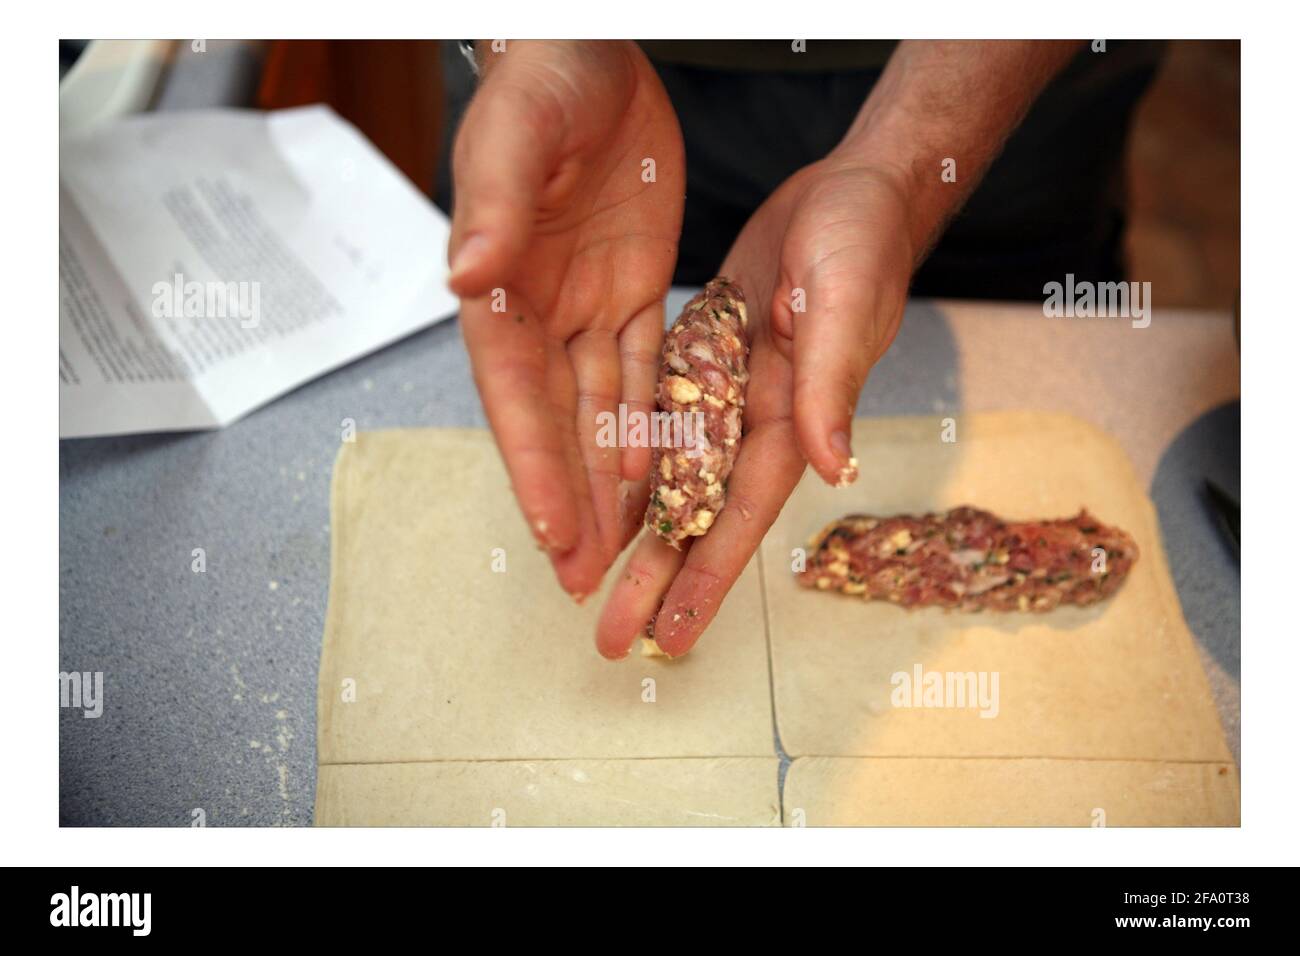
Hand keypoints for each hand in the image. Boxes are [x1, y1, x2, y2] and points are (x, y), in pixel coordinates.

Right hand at [449, 40, 684, 598]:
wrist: (590, 52)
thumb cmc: (540, 84)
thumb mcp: (516, 136)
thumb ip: (491, 206)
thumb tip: (466, 277)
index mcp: (501, 290)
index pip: (516, 397)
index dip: (534, 468)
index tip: (552, 534)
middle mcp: (540, 313)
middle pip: (556, 424)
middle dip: (572, 502)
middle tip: (583, 580)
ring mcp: (588, 308)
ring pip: (603, 412)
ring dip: (611, 481)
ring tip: (622, 551)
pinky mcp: (636, 293)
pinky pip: (648, 374)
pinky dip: (653, 424)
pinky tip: (662, 475)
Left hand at [595, 155, 914, 657]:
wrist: (853, 190)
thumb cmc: (864, 242)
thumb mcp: (846, 304)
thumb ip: (831, 383)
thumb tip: (835, 466)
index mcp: (789, 417)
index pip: (738, 514)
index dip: (704, 577)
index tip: (669, 636)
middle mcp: (753, 419)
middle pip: (696, 513)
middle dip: (656, 579)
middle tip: (608, 640)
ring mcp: (726, 392)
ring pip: (672, 477)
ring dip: (638, 532)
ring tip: (596, 584)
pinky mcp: (703, 357)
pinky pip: (660, 421)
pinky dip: (634, 463)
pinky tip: (604, 497)